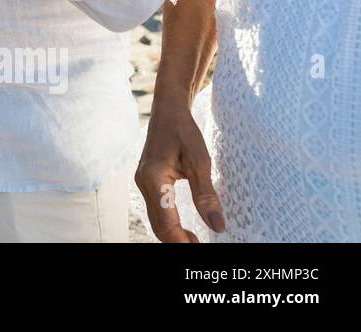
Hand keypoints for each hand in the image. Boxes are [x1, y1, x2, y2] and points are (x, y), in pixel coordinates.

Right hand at [135, 102, 226, 242]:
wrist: (168, 110)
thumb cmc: (184, 131)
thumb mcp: (200, 162)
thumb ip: (206, 196)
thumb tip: (218, 227)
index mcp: (153, 178)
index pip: (165, 222)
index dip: (181, 241)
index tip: (199, 249)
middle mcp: (143, 182)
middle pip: (157, 224)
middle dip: (176, 241)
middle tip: (200, 248)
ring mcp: (143, 182)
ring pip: (156, 218)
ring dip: (173, 233)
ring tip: (194, 241)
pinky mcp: (148, 181)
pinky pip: (156, 209)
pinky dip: (169, 222)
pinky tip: (184, 227)